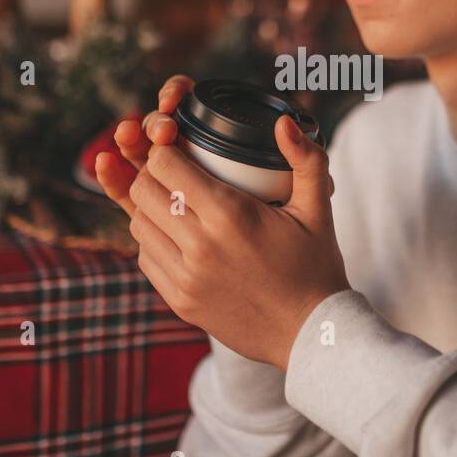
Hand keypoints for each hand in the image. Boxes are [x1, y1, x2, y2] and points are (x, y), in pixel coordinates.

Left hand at [94, 77, 348, 370]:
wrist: (311, 334)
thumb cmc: (316, 267)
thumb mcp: (318, 209)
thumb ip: (306, 159)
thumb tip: (284, 122)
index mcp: (230, 216)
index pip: (166, 166)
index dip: (166, 151)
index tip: (179, 149)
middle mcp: (200, 247)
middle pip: (143, 191)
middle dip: (153, 174)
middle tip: (174, 172)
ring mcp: (185, 278)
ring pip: (138, 224)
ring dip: (151, 207)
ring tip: (176, 203)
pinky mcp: (179, 301)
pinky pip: (146, 258)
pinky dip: (155, 241)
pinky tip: (178, 236)